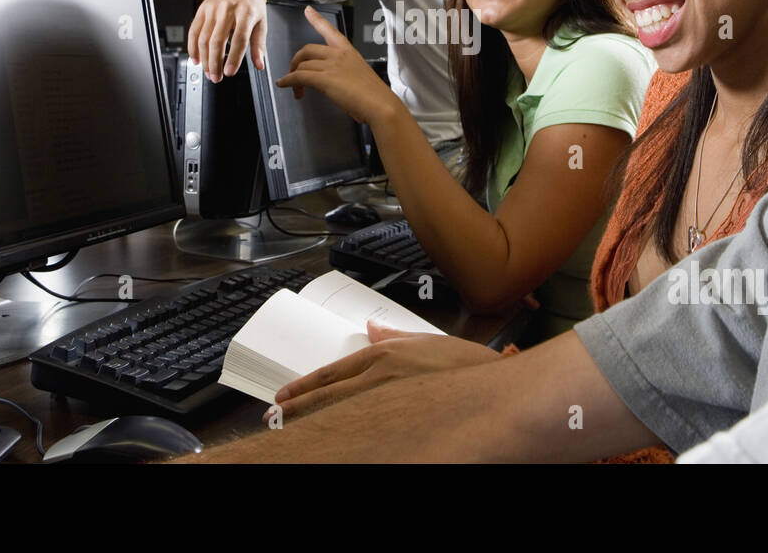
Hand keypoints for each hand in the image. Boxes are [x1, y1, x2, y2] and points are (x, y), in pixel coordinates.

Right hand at [186, 0, 266, 81]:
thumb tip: (259, 65)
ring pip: (204, 38)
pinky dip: (193, 47)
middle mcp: (228, 10)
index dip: (233, 58)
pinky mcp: (202, 9)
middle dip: (215, 63)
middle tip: (216, 77)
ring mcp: (213, 9)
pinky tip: (196, 59)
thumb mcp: (261, 22)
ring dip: (204, 59)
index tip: (229, 72)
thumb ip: (259, 45)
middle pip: (217, 40)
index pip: (239, 39)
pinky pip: (194, 31)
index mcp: (246, 13)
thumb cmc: (252, 3)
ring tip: (208, 72)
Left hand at [270, 322, 501, 418]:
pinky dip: (344, 430)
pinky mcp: (401, 417)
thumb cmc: (464, 364)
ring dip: (313, 419)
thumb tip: (373, 328)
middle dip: (298, 404)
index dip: (306, 385)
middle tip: (274, 415)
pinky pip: (364, 425)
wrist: (493, 382)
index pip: (333, 372)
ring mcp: (389, 398)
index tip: (286, 394)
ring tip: (289, 427)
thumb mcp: (425, 341)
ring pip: (341, 411)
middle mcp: (381, 375)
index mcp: (384, 354)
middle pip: (329, 393)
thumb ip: (395, 336)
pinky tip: (330, 438)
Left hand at [274, 6, 399, 124]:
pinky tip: (284, 85)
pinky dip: (288, 81)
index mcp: (349, 52)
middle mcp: (339, 55)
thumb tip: (334, 84)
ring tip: (296, 90)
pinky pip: (299, 76)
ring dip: (293, 77)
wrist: (381, 106)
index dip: (317, 19)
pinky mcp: (324, 79)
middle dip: (296, 61)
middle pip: (307, 49)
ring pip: (301, 64)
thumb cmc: (375, 96)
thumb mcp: (360, 77)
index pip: (330, 31)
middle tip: (293, 72)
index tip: (308, 10)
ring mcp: (332, 66)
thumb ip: (345, 74)